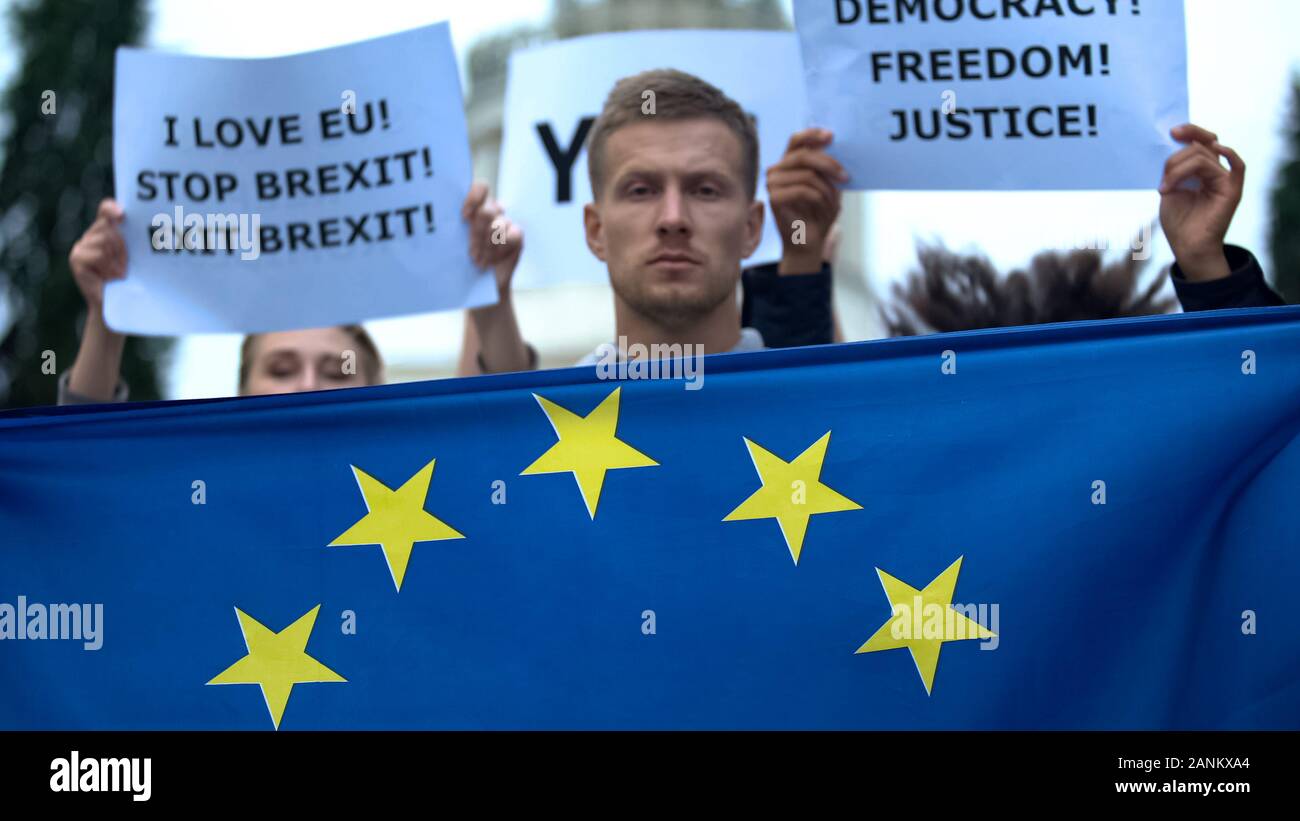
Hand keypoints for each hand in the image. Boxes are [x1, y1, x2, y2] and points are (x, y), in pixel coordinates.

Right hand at [68, 198, 126, 311]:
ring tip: (120, 273)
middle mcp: (92, 235)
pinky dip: (108, 267)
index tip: (121, 214)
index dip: (111, 208)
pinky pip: (96, 255)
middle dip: (122, 245)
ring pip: (104, 241)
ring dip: (117, 259)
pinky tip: (111, 277)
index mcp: (107, 231)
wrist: (117, 306)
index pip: (106, 210)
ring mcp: (81, 246)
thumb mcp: (136, 257)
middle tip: (127, 265)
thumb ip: (133, 241)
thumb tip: (146, 227)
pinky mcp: (77, 258)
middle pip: (108, 227)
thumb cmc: (131, 280)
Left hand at [462, 182, 522, 295]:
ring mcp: (505, 223)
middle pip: (488, 210)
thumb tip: (438, 222)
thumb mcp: (452, 243)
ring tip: (478, 262)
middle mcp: (491, 212)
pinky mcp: (516, 236)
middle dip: (478, 232)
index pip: (480, 188)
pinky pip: (512, 236)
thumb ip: (451, 229)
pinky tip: (492, 261)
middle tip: (471, 252)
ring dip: (487, 246)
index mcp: (474, 207)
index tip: (464, 217)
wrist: (478, 285)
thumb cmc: (460, 261)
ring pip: (499, 225)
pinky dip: (500, 251)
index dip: (474, 198)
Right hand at [767, 128, 846, 273]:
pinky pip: (802, 190)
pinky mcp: (774, 198)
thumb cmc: (820, 213)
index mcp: (789, 162)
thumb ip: (829, 166)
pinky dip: (818, 199)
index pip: (797, 139)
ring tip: (833, 203)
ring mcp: (773, 183)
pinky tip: (822, 208)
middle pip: (804, 155)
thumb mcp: (830, 185)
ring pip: (806, 174)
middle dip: (829, 164)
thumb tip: (836, 145)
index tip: (831, 136)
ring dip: (826, 189)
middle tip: (845, 177)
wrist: (810, 242)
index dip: (813, 134)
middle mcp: (777, 169)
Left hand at [1159, 124, 1243, 281]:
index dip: (1190, 132)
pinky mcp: (1232, 189)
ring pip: (1203, 158)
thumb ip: (1174, 169)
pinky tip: (1218, 149)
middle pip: (1199, 147)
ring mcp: (1224, 179)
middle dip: (1177, 155)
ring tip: (1166, 189)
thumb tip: (1176, 147)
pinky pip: (1238, 166)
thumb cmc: (1178, 222)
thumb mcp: (1169, 190)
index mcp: (1200, 171)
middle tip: (1166, 168)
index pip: (1200, 142)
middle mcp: (1214, 172)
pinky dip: (1230, 154)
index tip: (1172, 132)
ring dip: (1178, 170)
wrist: (1187, 246)